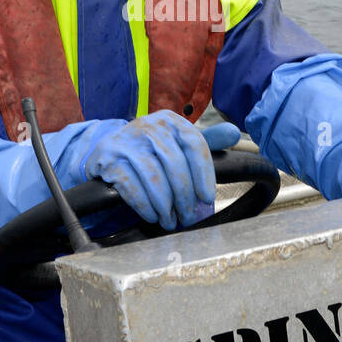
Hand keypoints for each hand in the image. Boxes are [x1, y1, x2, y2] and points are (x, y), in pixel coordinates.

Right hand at [83, 111, 222, 230]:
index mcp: (169, 120)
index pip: (194, 143)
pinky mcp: (107, 158)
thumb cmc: (151, 152)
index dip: (204, 174)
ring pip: (153, 176)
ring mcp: (125, 141)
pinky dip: (144, 205)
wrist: (109, 154)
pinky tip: (152, 215)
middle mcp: (147, 125)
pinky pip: (130, 185)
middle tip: (188, 217)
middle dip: (184, 196)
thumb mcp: (177, 142)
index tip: (207, 197)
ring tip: (170, 221)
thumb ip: (207, 140)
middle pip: (175, 163)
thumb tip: (234, 134)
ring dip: (165, 205)